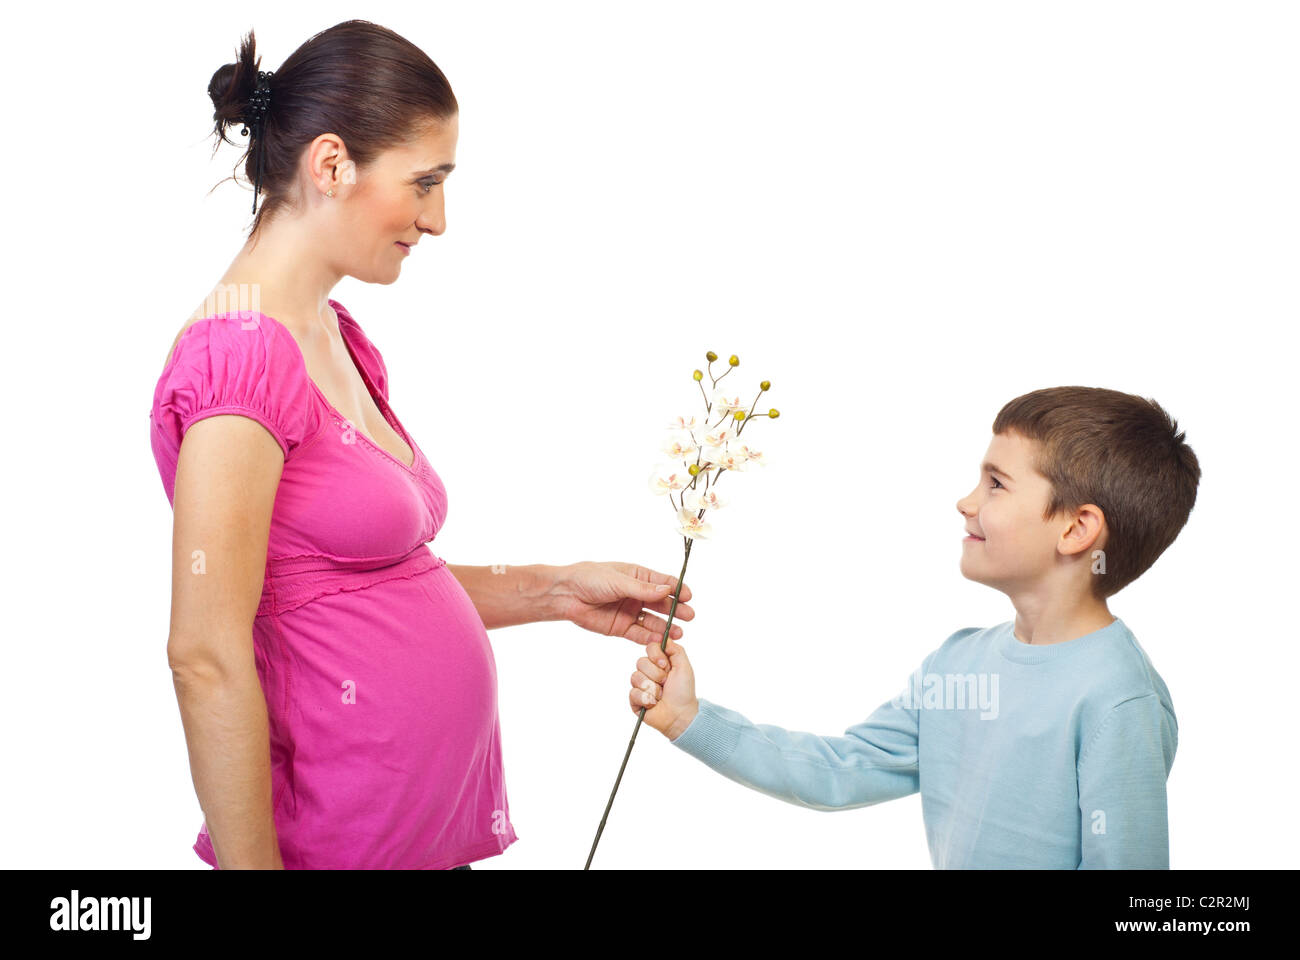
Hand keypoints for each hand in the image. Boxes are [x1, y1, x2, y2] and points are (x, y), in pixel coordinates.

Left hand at [552, 561, 694, 646]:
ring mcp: (630, 611)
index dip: (677, 589)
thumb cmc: (590, 578)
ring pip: (653, 620)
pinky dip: (650, 638)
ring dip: (666, 626)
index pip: (663, 583)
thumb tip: (668, 590)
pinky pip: (639, 634)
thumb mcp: (619, 581)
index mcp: (638, 576)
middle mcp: (637, 594)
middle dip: (676, 610)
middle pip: (662, 603)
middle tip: (689, 616)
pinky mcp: (621, 627)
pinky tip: (661, 640)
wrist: (566, 595)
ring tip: (679, 633)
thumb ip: (643, 588)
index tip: (688, 596)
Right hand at [630, 636, 697, 739]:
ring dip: (652, 688)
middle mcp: (648, 671)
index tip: (666, 665)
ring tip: (660, 695)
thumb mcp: (684, 666)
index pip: (649, 648)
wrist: (680, 715)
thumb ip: (675, 649)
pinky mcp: (634, 699)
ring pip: (635, 677)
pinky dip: (646, 698)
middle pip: (640, 662)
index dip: (656, 656)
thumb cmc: (684, 692)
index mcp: (660, 662)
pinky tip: (653, 703)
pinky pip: (633, 692)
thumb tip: (665, 637)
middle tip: (665, 683)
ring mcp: (640, 685)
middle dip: (656, 675)